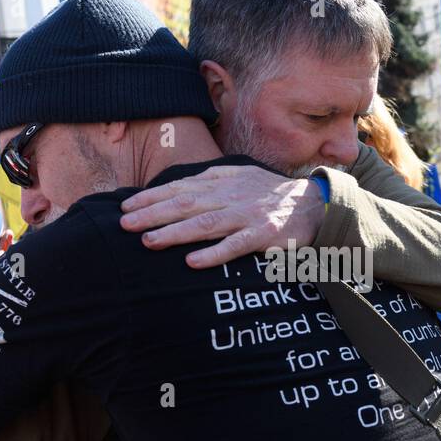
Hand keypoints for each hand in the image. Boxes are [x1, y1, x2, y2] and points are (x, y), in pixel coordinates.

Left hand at [119, 165, 325, 267]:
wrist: (315, 204)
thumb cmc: (271, 194)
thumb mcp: (240, 177)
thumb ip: (211, 180)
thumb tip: (176, 185)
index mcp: (224, 181)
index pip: (181, 187)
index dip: (152, 197)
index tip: (126, 207)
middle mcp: (232, 195)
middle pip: (186, 203)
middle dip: (153, 213)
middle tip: (124, 225)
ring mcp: (248, 215)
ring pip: (205, 223)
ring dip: (175, 233)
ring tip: (148, 242)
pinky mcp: (265, 235)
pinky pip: (236, 245)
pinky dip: (214, 253)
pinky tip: (192, 262)